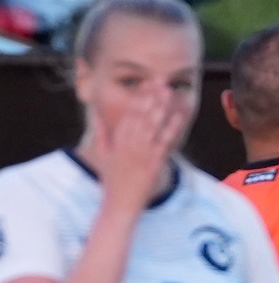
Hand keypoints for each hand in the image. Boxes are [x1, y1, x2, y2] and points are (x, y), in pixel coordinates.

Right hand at [101, 87, 186, 213]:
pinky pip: (164, 142)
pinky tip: (178, 116)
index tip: (146, 81)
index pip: (129, 112)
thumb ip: (100, 131)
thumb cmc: (111, 179)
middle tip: (160, 78)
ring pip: (152, 124)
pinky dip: (171, 128)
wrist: (119, 203)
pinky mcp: (153, 163)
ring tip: (168, 90)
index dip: (138, 95)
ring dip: (161, 105)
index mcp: (117, 138)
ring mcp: (141, 152)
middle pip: (141, 113)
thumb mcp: (102, 153)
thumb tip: (96, 113)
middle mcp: (129, 142)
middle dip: (150, 95)